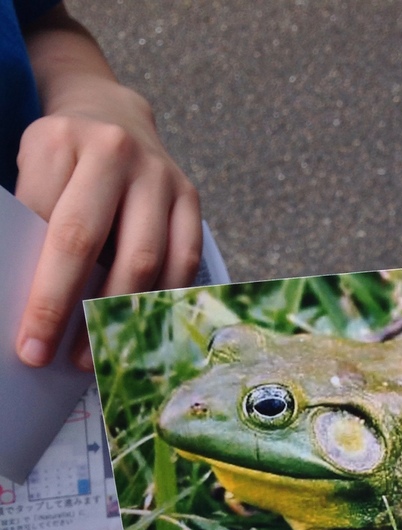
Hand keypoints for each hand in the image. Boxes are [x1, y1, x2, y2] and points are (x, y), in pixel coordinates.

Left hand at [14, 10, 201, 368]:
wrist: (114, 116)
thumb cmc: (63, 159)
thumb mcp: (33, 174)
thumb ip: (33, 225)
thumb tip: (30, 304)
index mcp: (59, 142)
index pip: (42, 227)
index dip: (37, 292)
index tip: (28, 344)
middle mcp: (113, 152)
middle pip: (88, 243)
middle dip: (70, 309)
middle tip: (55, 358)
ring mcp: (159, 176)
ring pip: (143, 260)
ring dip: (117, 317)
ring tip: (93, 356)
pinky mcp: (191, 198)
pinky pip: (183, 262)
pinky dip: (161, 301)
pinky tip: (141, 330)